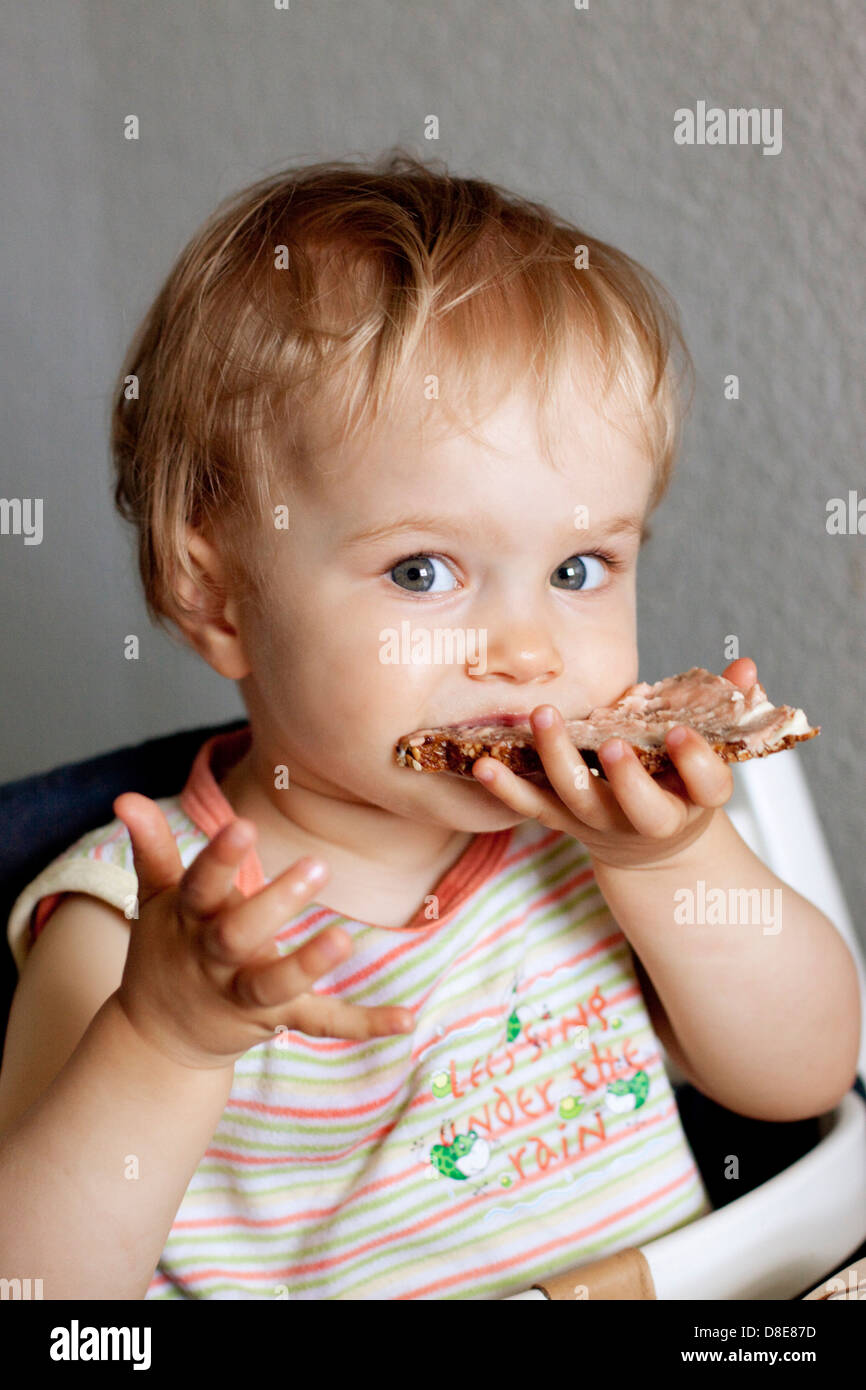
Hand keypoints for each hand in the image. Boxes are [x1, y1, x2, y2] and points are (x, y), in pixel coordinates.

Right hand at [111, 794, 413, 1069]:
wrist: (159, 1035)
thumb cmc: (169, 946)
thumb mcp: (156, 896)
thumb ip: (152, 846)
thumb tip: (127, 795)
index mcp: (189, 920)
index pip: (201, 886)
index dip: (221, 858)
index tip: (244, 825)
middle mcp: (215, 959)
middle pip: (239, 934)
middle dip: (274, 903)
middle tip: (316, 863)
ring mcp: (245, 994)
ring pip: (275, 985)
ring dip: (308, 964)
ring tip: (343, 939)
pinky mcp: (278, 1020)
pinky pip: (322, 1023)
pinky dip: (363, 1023)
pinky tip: (406, 1018)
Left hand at [471, 658, 756, 871]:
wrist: (651, 847)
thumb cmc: (681, 783)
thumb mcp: (712, 752)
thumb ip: (728, 708)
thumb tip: (743, 667)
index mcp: (694, 800)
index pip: (705, 785)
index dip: (696, 763)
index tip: (682, 733)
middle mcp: (647, 818)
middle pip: (636, 805)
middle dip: (626, 777)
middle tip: (611, 742)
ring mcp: (600, 822)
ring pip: (577, 800)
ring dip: (557, 762)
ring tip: (541, 720)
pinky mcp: (563, 820)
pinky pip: (532, 806)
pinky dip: (506, 787)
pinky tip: (483, 765)